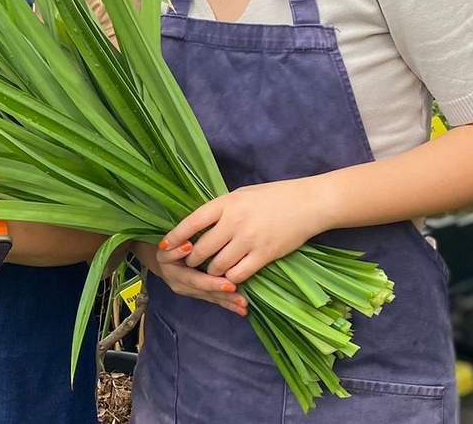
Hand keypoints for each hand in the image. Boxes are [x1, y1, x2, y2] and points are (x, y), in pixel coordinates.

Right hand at [132, 241, 247, 316]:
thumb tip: (188, 246)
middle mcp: (181, 286)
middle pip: (205, 293)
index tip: (231, 285)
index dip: (212, 283)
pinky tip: (241, 311)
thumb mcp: (166, 246)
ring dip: (228, 303)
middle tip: (242, 300)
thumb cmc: (167, 247)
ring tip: (244, 307)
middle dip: (224, 297)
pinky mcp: (196, 293)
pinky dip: (227, 305)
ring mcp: (189, 292)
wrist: (160, 259)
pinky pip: (212, 300)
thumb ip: (175, 247)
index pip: (195, 280)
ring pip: (210, 298)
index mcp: (174, 273)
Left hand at [161, 177, 333, 284]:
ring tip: (210, 271)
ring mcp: (248, 240)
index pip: (192, 222)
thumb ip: (222, 209)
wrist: (308, 204)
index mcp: (226, 204)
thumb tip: (201, 223)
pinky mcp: (263, 255)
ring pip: (217, 265)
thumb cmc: (274, 196)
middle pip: (201, 249)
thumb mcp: (242, 195)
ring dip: (211, 271)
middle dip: (191, 259)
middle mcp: (234, 222)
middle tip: (189, 263)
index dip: (175, 236)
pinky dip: (230, 278)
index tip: (164, 245)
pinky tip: (231, 276)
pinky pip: (238, 274)